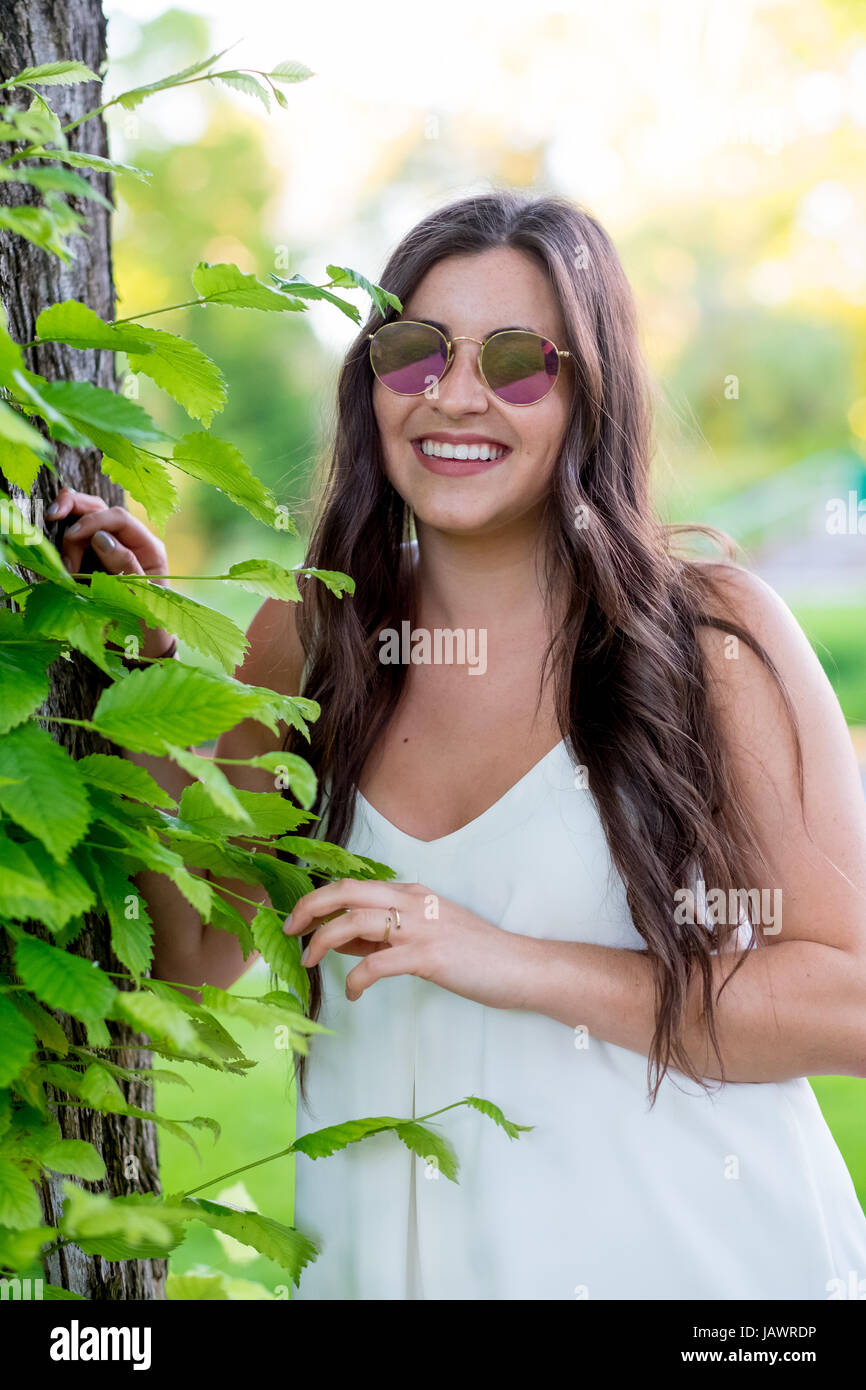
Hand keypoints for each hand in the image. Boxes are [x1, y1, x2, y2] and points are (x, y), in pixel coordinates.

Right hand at [46, 486, 175, 657]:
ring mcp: (110, 549)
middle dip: (74, 509)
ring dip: (67, 534)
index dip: (93, 520)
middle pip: (99, 509)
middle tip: (52, 516)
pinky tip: (62, 566)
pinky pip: (76, 542)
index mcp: (147, 547)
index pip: (119, 518)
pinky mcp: (93, 559)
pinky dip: (63, 546)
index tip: (72, 536)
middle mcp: (129, 542)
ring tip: (66, 567)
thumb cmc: (148, 626)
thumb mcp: (141, 599)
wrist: (142, 649)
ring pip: (84, 521)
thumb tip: (100, 537)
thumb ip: (124, 566)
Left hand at [284, 878, 527, 1007]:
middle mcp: (413, 902)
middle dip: (309, 908)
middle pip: (346, 892)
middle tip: (288, 931)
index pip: (354, 885)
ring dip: (323, 941)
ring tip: (309, 962)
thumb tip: (341, 941)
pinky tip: (352, 993)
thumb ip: (386, 934)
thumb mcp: (427, 934)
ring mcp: (420, 927)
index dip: (319, 899)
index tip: (297, 920)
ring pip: (354, 922)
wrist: (520, 967)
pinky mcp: (428, 956)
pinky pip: (375, 965)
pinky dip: (354, 979)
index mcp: (412, 893)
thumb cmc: (474, 955)